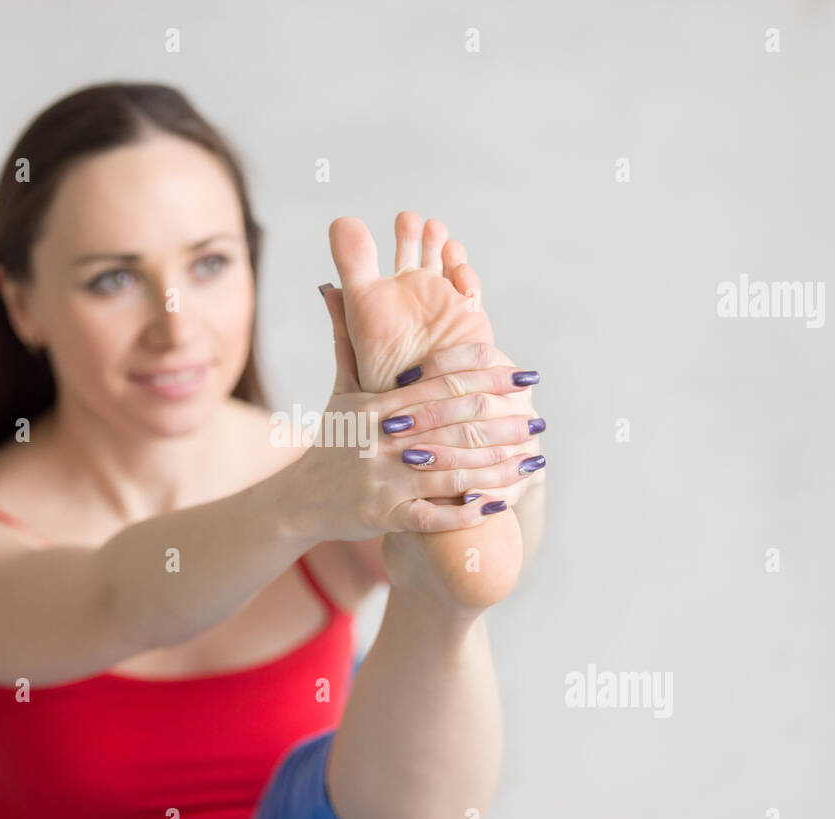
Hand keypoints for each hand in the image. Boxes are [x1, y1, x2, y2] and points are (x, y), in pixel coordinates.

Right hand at [284, 350, 536, 543]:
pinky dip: (467, 511)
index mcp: (376, 406)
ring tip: (532, 459)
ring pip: (452, 472)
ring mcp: (384, 480)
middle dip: (502, 422)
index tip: (522, 373)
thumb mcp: (340, 391)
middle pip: (454, 427)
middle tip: (538, 418)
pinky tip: (499, 503)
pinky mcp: (384, 516)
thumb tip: (335, 286)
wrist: (297, 500)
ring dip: (498, 466)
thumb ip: (347, 340)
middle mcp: (382, 440)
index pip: (441, 385)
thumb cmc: (328, 441)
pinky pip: (434, 516)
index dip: (487, 377)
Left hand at [327, 212, 496, 393]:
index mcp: (393, 293)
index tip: (406, 217)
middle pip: (432, 256)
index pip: (403, 253)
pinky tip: (458, 270)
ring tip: (446, 242)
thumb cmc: (376, 361)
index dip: (407, 233)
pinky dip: (467, 279)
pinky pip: (471, 294)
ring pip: (453, 271)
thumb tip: (341, 221)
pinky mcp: (469, 323)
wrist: (406, 403)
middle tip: (429, 224)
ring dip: (451, 253)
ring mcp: (447, 308)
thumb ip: (352, 264)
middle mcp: (421, 298)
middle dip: (432, 238)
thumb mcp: (358, 304)